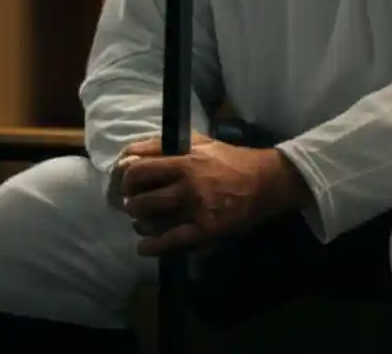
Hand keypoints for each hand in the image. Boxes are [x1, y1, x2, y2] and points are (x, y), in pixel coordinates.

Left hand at [119, 138, 310, 255]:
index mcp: (184, 158)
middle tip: (134, 203)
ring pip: (147, 218)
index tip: (127, 183)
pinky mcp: (205, 230)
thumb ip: (167, 145)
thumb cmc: (232, 161)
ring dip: (139, 222)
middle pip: (136, 194)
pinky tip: (145, 247)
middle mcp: (186, 182)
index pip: (136, 166)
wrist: (267, 182)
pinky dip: (151, 247)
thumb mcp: (201, 143)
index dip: (124, 177)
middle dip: (129, 200)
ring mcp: (195, 207)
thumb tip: (132, 154)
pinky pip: (167, 242)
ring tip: (144, 222)